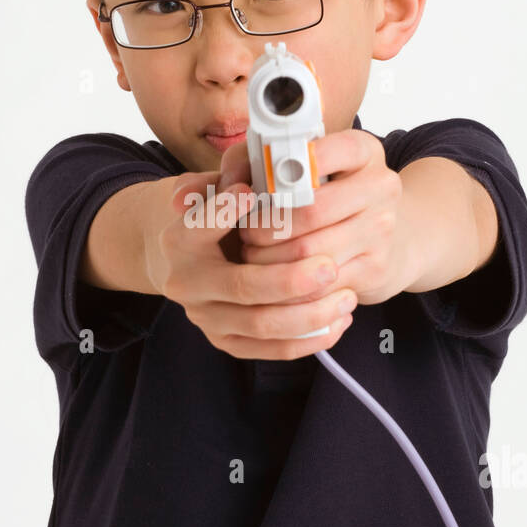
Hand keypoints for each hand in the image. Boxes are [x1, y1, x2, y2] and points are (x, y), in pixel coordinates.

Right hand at [143, 168, 357, 358]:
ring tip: (346, 297)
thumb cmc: (216, 217)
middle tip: (329, 266)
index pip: (198, 229)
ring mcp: (206, 317)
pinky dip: (309, 339)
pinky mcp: (228, 342)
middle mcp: (186, 283)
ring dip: (309, 314)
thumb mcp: (214, 189)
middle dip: (289, 280)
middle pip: (241, 286)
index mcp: (179, 240)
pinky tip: (339, 320)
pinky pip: (272, 350)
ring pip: (261, 325)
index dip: (225, 214)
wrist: (192, 260)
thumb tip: (243, 175)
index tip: (253, 195)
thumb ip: (229, 176)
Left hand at [225, 129, 414, 305]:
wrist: (386, 239)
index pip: (320, 154)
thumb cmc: (328, 196)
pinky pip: (318, 284)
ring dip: (269, 259)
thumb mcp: (301, 168)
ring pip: (309, 253)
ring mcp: (382, 230)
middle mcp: (380, 187)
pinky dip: (286, 287)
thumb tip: (232, 181)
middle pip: (310, 212)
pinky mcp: (375, 269)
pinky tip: (272, 278)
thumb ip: (258, 160)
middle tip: (246, 233)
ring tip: (253, 254)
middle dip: (266, 227)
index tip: (254, 189)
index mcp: (363, 151)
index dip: (279, 174)